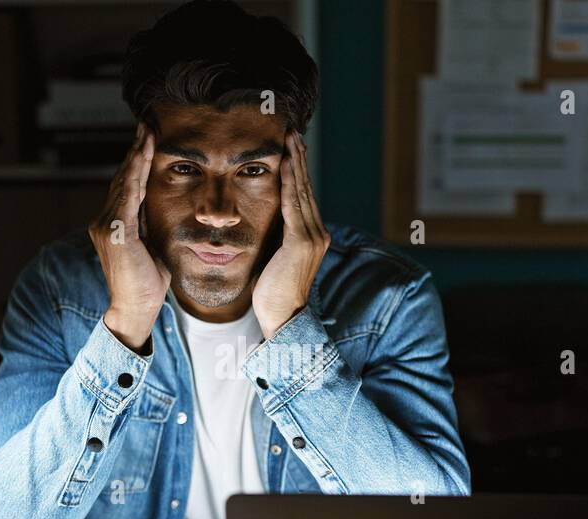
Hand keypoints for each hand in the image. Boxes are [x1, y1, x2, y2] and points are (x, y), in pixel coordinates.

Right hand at [90, 122, 168, 352]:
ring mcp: (107, 225)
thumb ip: (150, 226)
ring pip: (124, 182)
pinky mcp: (116, 232)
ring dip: (137, 156)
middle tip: (147, 125)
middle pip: (122, 178)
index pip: (126, 186)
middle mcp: (104, 220)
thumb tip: (160, 209)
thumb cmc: (147, 284)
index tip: (147, 140)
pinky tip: (143, 157)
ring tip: (147, 134)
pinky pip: (127, 196)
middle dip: (136, 151)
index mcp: (113, 223)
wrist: (135, 309)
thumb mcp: (151, 247)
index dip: (137, 163)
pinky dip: (136, 174)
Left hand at [252, 130, 329, 338]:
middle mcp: (317, 232)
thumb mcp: (277, 259)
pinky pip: (293, 206)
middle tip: (291, 130)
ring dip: (295, 162)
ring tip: (289, 138)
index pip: (303, 194)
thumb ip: (279, 238)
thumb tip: (269, 223)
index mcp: (313, 235)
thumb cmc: (273, 293)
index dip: (298, 168)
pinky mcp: (300, 243)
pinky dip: (289, 183)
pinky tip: (284, 165)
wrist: (282, 319)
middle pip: (306, 187)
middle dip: (298, 157)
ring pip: (301, 191)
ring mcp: (312, 237)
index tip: (290, 144)